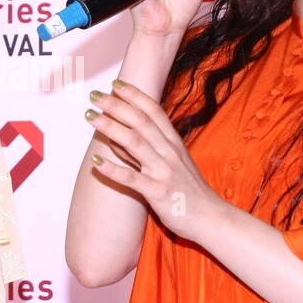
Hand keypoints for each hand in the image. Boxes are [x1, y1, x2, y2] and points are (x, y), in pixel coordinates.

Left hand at [84, 79, 225, 244]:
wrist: (211, 219)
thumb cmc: (190, 191)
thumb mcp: (173, 164)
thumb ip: (149, 149)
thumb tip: (119, 136)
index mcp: (174, 143)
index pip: (154, 112)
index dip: (135, 96)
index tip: (115, 84)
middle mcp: (169, 153)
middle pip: (141, 122)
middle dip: (117, 106)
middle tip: (96, 95)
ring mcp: (164, 172)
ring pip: (134, 143)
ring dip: (111, 127)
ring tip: (91, 116)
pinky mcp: (158, 193)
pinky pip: (132, 179)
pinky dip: (113, 169)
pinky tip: (96, 162)